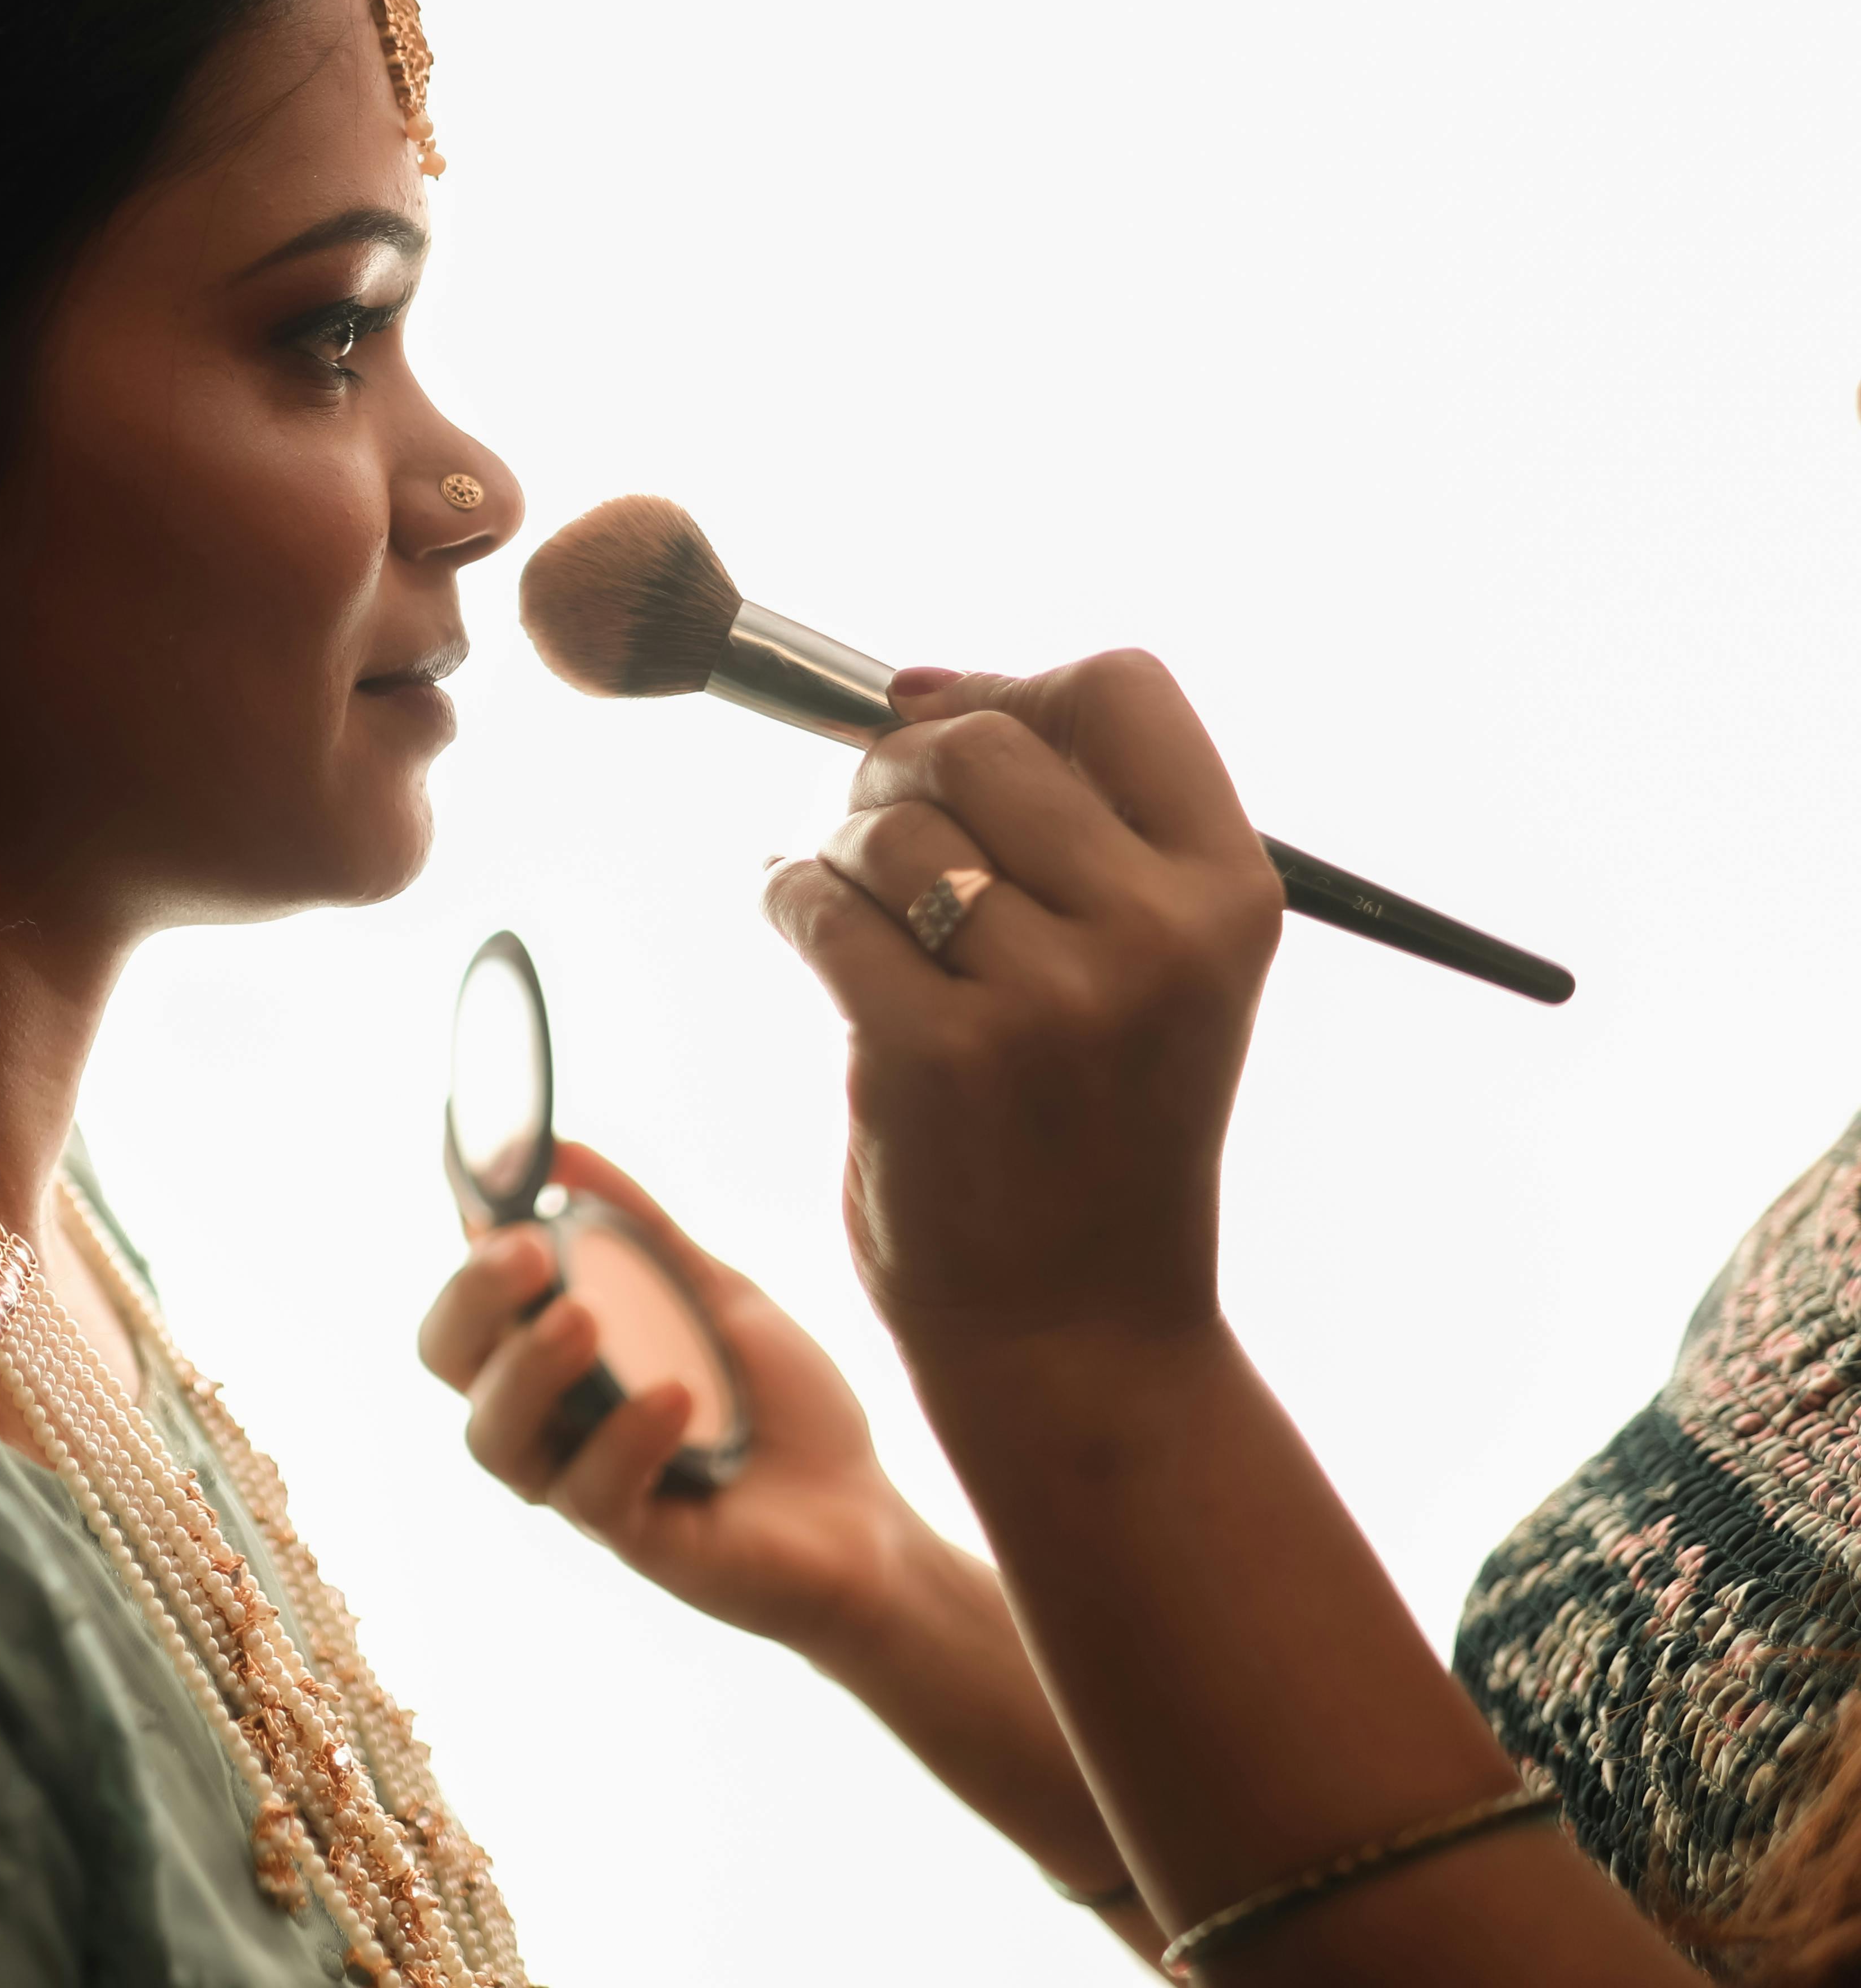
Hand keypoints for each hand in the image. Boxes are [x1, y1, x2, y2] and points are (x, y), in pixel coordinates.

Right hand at [420, 1140, 942, 1661]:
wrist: (861, 1514)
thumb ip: (637, 1229)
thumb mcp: (711, 1292)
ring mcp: (579, 1483)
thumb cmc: (775, 1403)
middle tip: (526, 1250)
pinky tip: (677, 1395)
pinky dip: (627, 1436)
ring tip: (583, 1317)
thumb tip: (560, 1152)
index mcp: (549, 1359)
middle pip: (449, 1361)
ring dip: (529, 1368)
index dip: (460, 1241)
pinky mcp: (633, 1539)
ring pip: (495, 1436)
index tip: (486, 1191)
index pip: (465, 1301)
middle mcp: (544, 1421)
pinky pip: (594, 1494)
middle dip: (471, 1297)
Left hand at [760, 652, 1281, 1363]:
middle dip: (899, 767)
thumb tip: (914, 685)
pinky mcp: (934, 1052)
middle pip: (980, 739)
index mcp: (1228, 891)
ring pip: (883, 826)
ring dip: (841, 850)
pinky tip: (810, 937)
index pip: (1121, 687)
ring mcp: (1047, 998)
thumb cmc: (1090, 1126)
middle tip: (883, 828)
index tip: (961, 735)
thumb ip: (1071, 824)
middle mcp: (1154, 934)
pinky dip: (790, 903)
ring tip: (862, 911)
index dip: (1017, 689)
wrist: (1078, 1333)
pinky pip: (815, 903)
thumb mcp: (1149, 966)